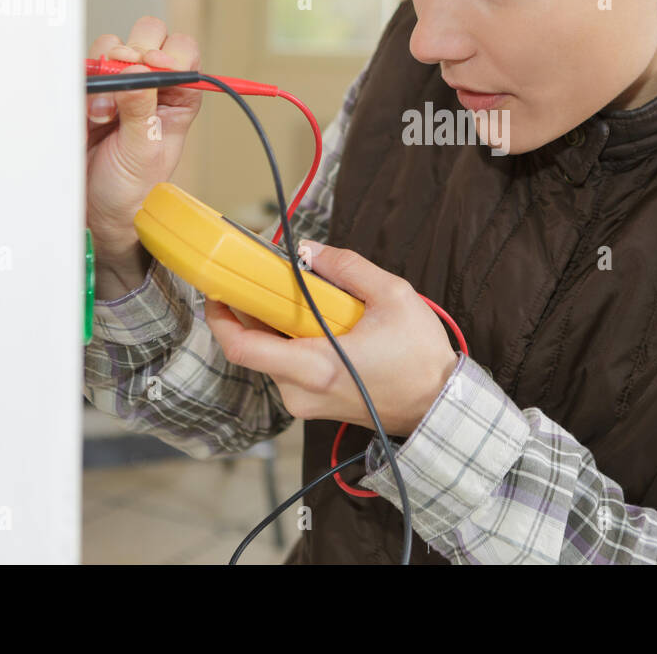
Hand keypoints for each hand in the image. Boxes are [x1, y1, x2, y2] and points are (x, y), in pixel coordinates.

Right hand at [86, 16, 201, 261]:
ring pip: (113, 45)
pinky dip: (86, 81)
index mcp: (179, 97)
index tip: (152, 67)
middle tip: (127, 79)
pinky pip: (86, 66)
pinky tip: (91, 113)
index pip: (182, 51)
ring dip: (108, 72)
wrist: (96, 211)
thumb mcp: (145, 151)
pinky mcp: (89, 90)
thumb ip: (141, 110)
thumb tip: (137, 70)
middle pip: (148, 36)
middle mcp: (151, 85)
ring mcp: (118, 85)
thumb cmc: (133, 189)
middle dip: (135, 52)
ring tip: (106, 112)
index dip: (167, 53)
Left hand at [203, 240, 459, 436]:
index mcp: (315, 367)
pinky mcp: (315, 405)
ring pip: (272, 358)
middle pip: (254, 348)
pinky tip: (317, 323)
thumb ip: (347, 268)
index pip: (243, 347)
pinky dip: (293, 343)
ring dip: (278, 326)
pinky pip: (289, 369)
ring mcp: (306, 403)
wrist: (438, 406)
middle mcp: (302, 392)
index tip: (217, 289)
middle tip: (269, 279)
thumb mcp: (393, 297)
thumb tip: (309, 251)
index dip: (220, 317)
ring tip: (306, 300)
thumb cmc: (420, 357)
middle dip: (255, 311)